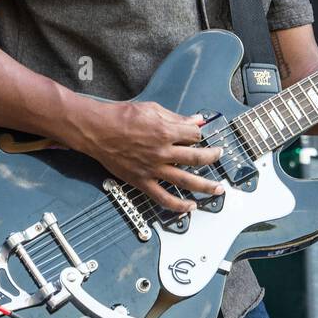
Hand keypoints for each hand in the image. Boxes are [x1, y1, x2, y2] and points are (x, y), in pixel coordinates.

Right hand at [67, 100, 224, 213]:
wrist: (97, 130)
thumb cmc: (121, 117)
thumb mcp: (152, 109)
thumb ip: (176, 117)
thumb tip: (196, 120)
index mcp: (166, 132)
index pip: (193, 135)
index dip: (198, 134)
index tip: (198, 135)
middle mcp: (162, 152)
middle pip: (196, 158)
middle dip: (212, 157)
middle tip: (219, 155)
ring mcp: (153, 169)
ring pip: (186, 181)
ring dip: (205, 186)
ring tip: (218, 188)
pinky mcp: (142, 181)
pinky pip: (163, 198)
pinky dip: (178, 205)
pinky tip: (190, 207)